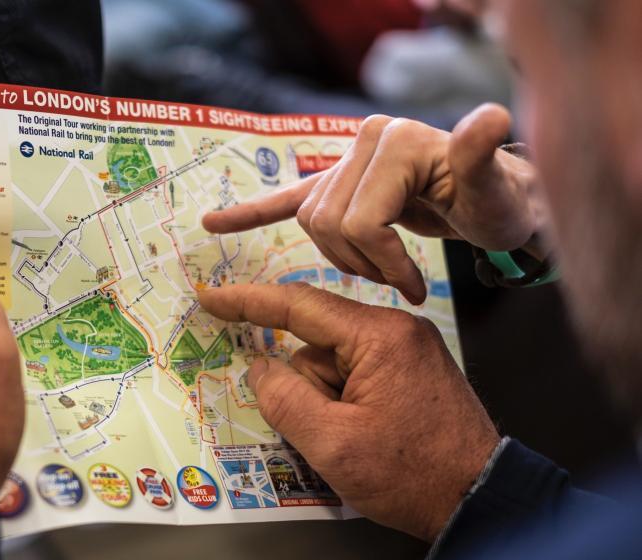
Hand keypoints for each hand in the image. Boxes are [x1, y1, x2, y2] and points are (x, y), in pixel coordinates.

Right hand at [199, 283, 499, 540]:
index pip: (299, 305)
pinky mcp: (411, 372)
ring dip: (327, 404)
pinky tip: (368, 438)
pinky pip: (354, 376)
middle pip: (315, 346)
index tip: (210, 297)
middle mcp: (396, 330)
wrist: (481, 500)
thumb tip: (260, 367)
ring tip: (360, 443)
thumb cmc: (412, 475)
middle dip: (308, 390)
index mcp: (379, 336)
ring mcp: (407, 350)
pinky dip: (344, 406)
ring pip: (332, 366)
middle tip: (334, 436)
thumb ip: (285, 398)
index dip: (247, 301)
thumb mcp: (332, 443)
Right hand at [203, 104, 546, 303]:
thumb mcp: (497, 192)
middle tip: (400, 280)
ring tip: (384, 268)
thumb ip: (484, 157)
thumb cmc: (500, 207)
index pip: (358, 220)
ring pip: (313, 225)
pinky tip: (212, 223)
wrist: (497, 203)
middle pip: (329, 224)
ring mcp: (348, 160)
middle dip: (361, 263)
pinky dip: (251, 213)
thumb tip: (489, 118)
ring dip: (343, 258)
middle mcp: (365, 140)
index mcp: (393, 141)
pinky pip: (285, 200)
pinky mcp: (339, 181)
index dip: (382, 264)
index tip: (412, 289)